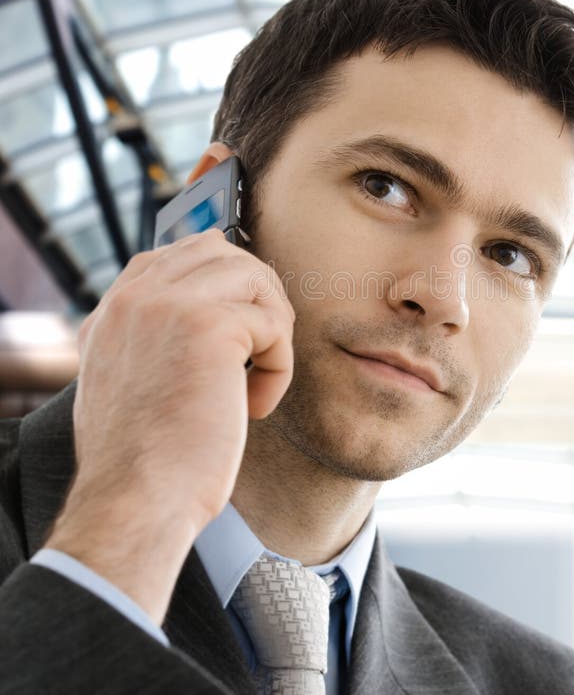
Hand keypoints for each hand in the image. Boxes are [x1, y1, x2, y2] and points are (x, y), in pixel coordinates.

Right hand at [46, 228, 294, 622]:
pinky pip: (274, 324)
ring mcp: (170, 304)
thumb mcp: (130, 382)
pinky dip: (278, 366)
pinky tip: (255, 405)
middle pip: (221, 251)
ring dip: (272, 327)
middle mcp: (136, 296)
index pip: (178, 254)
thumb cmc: (144, 460)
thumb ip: (155, 338)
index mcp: (115, 308)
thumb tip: (215, 315)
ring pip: (254, 276)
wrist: (135, 503)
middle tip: (261, 348)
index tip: (240, 329)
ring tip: (259, 375)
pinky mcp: (210, 326)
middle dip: (256, 295)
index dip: (222, 283)